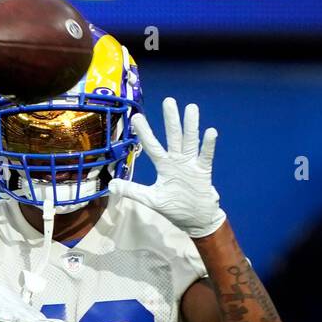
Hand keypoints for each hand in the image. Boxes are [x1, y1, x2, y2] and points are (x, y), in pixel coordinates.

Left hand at [109, 97, 225, 238]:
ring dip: (191, 126)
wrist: (196, 220)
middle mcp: (177, 161)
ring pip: (190, 142)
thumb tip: (111, 186)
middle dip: (171, 120)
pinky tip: (210, 132)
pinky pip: (206, 157)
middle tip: (169, 101)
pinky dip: (208, 146)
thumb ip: (133, 190)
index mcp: (164, 166)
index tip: (136, 117)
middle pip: (173, 137)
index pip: (152, 146)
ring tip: (191, 108)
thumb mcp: (151, 200)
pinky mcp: (203, 172)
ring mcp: (191, 165)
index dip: (144, 132)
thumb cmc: (175, 208)